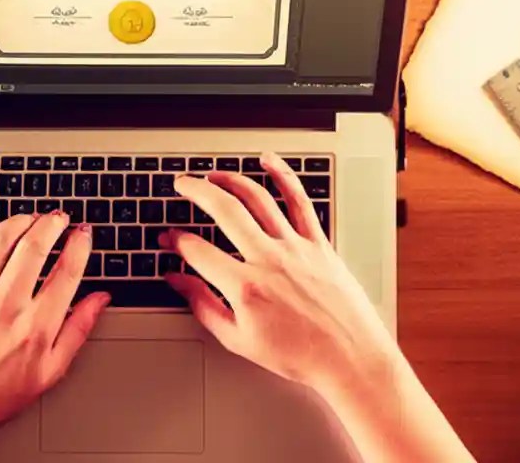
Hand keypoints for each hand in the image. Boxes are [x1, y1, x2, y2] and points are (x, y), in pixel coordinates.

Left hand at [0, 212, 109, 462]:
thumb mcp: (49, 372)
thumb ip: (77, 330)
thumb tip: (98, 300)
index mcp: (37, 325)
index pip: (67, 270)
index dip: (80, 244)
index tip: (83, 234)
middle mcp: (8, 304)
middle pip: (36, 245)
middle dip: (53, 224)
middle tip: (60, 218)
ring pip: (2, 240)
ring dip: (21, 222)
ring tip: (31, 219)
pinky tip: (0, 244)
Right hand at [164, 153, 474, 462]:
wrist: (350, 358)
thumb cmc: (299, 355)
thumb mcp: (239, 340)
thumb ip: (203, 306)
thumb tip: (178, 282)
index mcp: (246, 288)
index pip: (197, 251)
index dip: (176, 241)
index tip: (169, 239)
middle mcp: (269, 261)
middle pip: (224, 210)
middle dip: (195, 191)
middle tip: (181, 184)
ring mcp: (296, 248)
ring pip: (258, 199)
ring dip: (231, 180)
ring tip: (213, 176)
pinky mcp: (318, 244)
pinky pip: (299, 201)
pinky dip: (283, 176)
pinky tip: (268, 161)